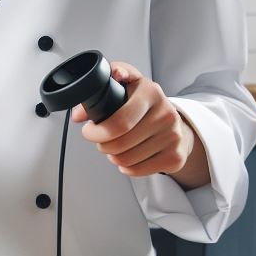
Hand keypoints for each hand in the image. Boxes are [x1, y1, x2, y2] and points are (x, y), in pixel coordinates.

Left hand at [71, 61, 209, 186]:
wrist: (176, 122)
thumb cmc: (145, 104)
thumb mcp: (127, 85)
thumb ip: (101, 88)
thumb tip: (79, 114)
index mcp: (151, 92)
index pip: (120, 121)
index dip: (98, 131)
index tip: (89, 131)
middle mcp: (166, 113)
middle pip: (121, 143)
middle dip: (102, 145)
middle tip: (100, 140)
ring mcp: (173, 136)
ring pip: (127, 159)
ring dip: (113, 156)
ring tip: (114, 147)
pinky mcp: (176, 157)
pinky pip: (138, 170)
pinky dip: (126, 167)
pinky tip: (127, 157)